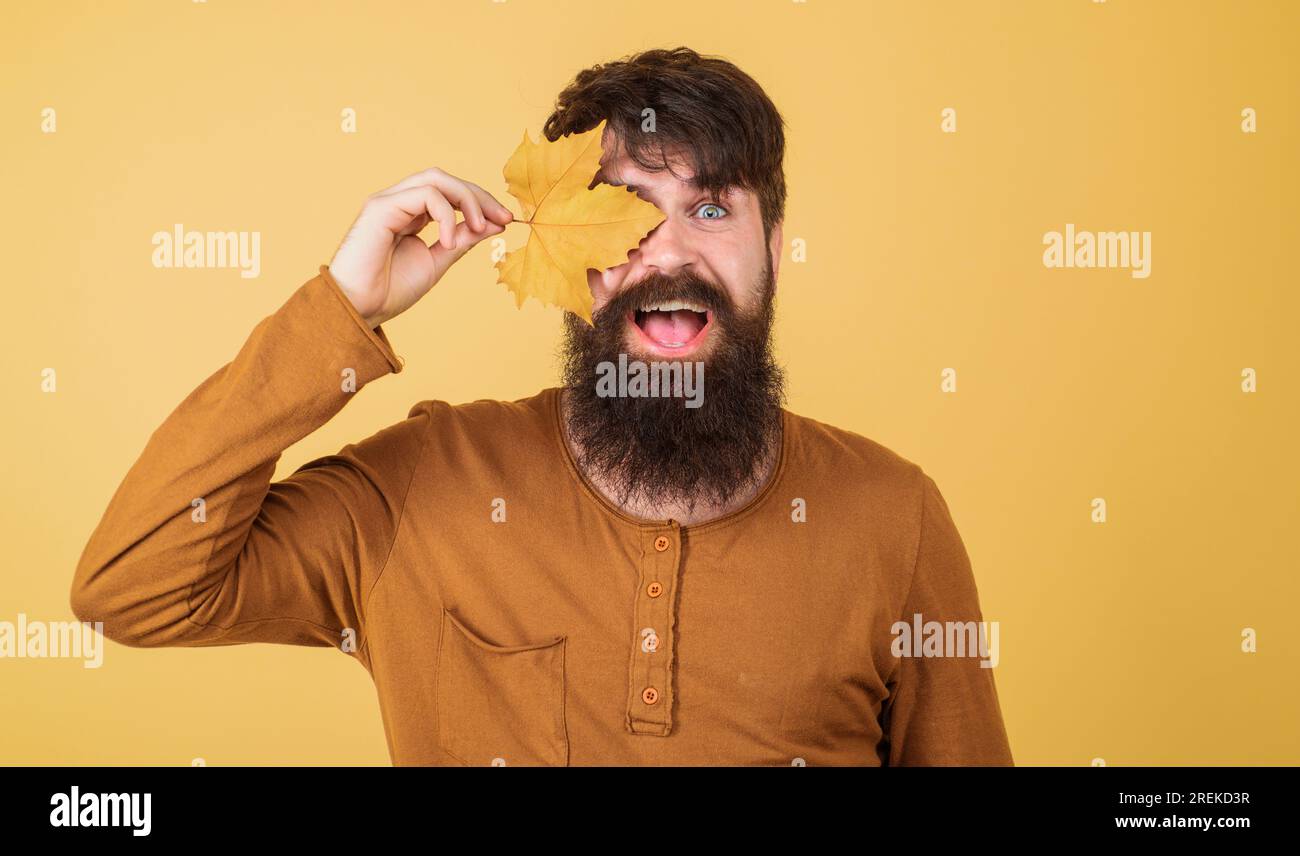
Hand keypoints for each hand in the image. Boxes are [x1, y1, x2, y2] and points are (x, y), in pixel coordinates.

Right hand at [328, 167, 513, 327]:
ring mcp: (388, 201)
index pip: (450, 194)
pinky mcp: (380, 207)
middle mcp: (398, 202)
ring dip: (467, 199)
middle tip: (504, 217)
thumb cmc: (389, 290)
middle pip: (445, 179)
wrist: (358, 309)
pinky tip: (449, 241)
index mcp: (410, 214)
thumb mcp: (437, 262)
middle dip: (479, 195)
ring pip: (436, 179)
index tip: (506, 221)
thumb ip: (462, 241)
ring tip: (481, 227)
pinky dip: (446, 214)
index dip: (480, 203)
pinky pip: (425, 195)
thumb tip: (493, 224)